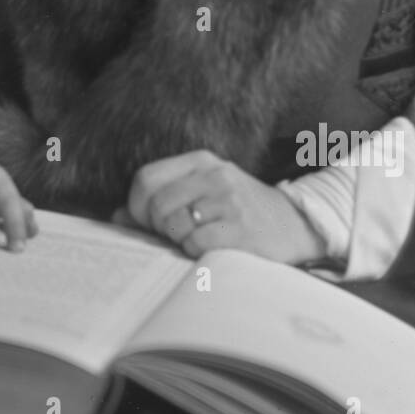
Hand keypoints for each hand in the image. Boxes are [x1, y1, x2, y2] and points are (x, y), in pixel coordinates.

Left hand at [126, 150, 325, 263]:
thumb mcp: (203, 193)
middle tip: (175, 238)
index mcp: (200, 161)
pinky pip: (196, 243)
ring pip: (174, 225)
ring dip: (179, 242)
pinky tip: (212, 250)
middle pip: (157, 204)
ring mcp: (229, 200)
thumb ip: (162, 201)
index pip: (146, 178)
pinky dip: (197, 252)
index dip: (138, 206)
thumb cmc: (241, 213)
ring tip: (198, 241)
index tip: (148, 223)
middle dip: (158, 229)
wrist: (297, 225)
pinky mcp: (241, 228)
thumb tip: (117, 217)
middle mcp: (214, 175)